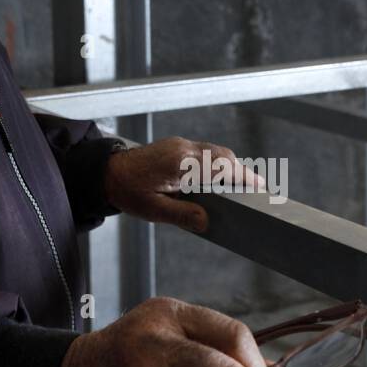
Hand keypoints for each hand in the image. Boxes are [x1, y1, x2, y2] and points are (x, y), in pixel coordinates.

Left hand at [102, 136, 266, 233]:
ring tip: (240, 186)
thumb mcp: (153, 210)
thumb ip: (182, 215)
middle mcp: (182, 149)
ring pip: (214, 151)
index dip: (242, 175)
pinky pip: (204, 150)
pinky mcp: (176, 146)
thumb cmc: (128, 191)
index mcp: (180, 164)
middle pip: (222, 154)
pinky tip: (218, 178)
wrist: (107, 172)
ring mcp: (179, 145)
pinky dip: (216, 162)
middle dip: (240, 170)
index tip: (259, 185)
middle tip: (256, 189)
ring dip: (229, 165)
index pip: (220, 166)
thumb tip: (207, 221)